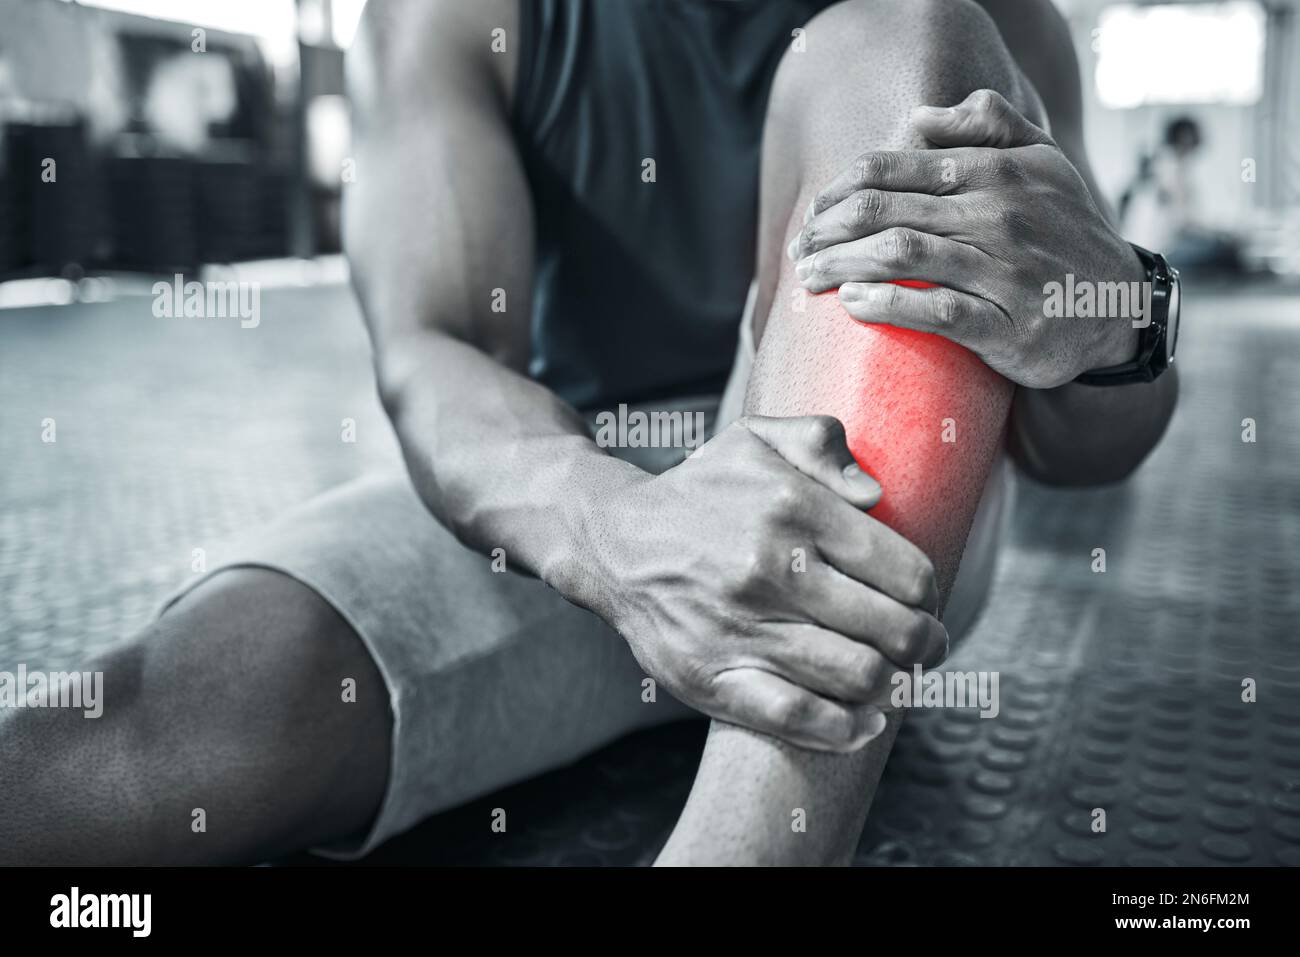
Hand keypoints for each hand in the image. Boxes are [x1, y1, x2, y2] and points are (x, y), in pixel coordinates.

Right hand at [585, 415, 945, 752]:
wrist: (613, 543)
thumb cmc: (700, 493)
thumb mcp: (755, 440)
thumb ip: (822, 444)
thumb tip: (877, 497)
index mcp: (792, 508)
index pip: (904, 571)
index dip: (929, 595)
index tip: (924, 602)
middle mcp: (769, 567)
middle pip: (892, 630)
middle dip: (925, 645)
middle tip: (926, 648)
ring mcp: (740, 627)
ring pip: (855, 676)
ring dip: (892, 685)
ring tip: (894, 678)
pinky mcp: (711, 676)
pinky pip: (797, 717)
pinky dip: (844, 729)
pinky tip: (863, 721)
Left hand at [787, 89, 1143, 388]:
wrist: (1120, 307)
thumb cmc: (1065, 231)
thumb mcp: (1042, 160)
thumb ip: (987, 123)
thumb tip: (920, 117)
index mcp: (996, 171)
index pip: (896, 167)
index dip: (841, 188)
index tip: (814, 211)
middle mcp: (998, 215)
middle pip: (887, 211)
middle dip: (828, 228)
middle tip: (799, 246)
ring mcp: (1003, 271)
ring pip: (903, 256)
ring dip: (842, 265)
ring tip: (808, 274)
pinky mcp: (1007, 327)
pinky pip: (936, 312)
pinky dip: (888, 306)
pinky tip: (852, 305)